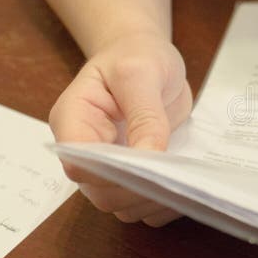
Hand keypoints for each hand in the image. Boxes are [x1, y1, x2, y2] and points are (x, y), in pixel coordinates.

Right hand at [50, 32, 192, 226]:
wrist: (146, 55)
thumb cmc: (137, 56)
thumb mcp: (142, 74)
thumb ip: (145, 116)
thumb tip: (148, 158)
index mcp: (74, 119)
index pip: (79, 163)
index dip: (110, 175)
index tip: (148, 170)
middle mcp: (85, 147)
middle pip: (99, 191)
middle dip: (135, 193)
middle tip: (174, 182)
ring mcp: (106, 162)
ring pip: (118, 203)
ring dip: (149, 202)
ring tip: (183, 187)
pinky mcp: (129, 170)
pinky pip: (138, 200)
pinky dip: (160, 202)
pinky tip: (183, 189)